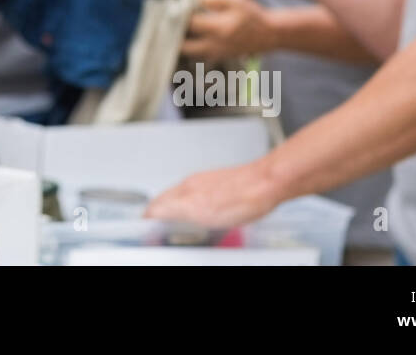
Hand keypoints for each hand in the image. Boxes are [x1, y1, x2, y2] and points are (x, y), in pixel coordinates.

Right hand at [144, 161, 281, 229]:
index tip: (147, 232)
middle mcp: (192, 184)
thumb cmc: (241, 199)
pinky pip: (196, 196)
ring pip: (181, 197)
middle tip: (158, 230)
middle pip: (166, 200)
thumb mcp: (200, 211)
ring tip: (176, 225)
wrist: (267, 183)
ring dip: (174, 211)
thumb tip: (151, 212)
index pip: (156, 205)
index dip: (149, 220)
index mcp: (184, 190)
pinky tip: (201, 215)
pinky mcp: (220, 184)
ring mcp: (206, 182)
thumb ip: (172, 210)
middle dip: (158, 215)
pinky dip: (191, 207)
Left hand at [183, 0, 272, 61]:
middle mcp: (215, 45)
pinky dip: (189, 47)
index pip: (189, 24)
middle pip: (183, 46)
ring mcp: (215, 54)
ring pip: (187, 54)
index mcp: (219, 28)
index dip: (179, 15)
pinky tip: (189, 35)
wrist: (269, 34)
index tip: (175, 7)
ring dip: (180, 42)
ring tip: (179, 28)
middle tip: (173, 22)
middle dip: (175, 34)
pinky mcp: (216, 58)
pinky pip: (195, 56)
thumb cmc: (251, 13)